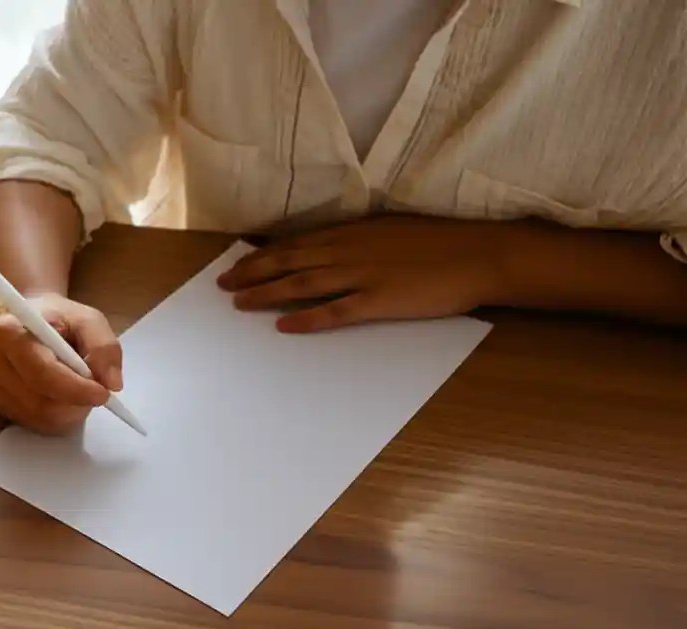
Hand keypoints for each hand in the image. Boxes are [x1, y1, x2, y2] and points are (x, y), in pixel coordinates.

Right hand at [0, 293, 122, 434]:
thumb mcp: (87, 319)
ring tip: (79, 391)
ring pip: (38, 417)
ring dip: (69, 412)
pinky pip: (32, 424)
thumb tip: (111, 383)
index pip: (43, 373)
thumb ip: (104, 346)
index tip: (104, 393)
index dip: (76, 388)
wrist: (27, 319)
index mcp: (8, 332)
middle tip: (97, 393)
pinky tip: (62, 398)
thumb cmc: (56, 317)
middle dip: (76, 403)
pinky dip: (56, 417)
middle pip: (40, 402)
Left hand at [216, 215, 506, 331]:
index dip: (262, 255)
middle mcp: (349, 250)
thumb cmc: (439, 243)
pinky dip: (307, 317)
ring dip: (267, 293)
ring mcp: (363, 275)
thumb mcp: (390, 230)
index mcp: (352, 232)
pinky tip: (283, 325)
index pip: (296, 243)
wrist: (479, 254)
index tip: (237, 264)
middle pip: (289, 261)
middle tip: (223, 285)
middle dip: (252, 273)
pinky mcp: (379, 301)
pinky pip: (335, 311)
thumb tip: (326, 248)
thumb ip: (357, 240)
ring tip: (239, 304)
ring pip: (302, 283)